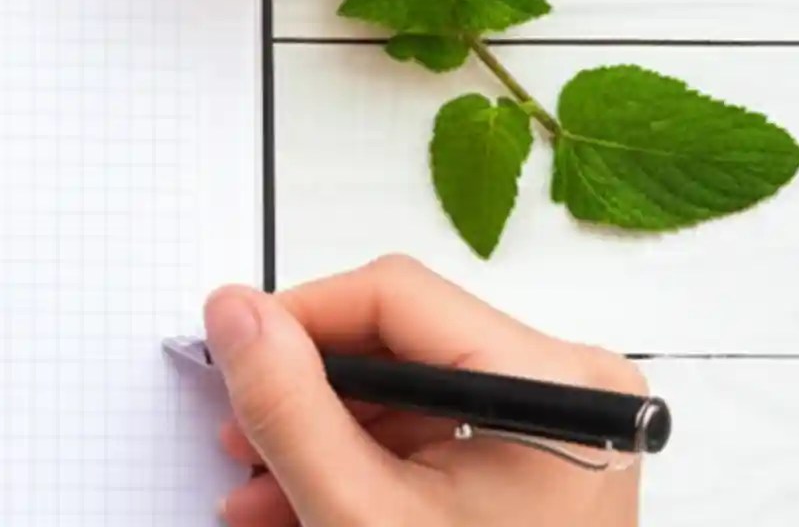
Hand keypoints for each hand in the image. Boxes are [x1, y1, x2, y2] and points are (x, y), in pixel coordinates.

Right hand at [205, 255, 644, 526]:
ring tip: (258, 493)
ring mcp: (554, 422)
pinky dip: (363, 463)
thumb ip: (289, 405)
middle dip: (305, 395)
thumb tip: (235, 312)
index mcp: (547, 380)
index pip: (394, 294)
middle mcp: (567, 384)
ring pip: (406, 392)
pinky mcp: (535, 456)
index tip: (232, 351)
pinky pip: (430, 434)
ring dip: (322, 437)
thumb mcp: (359, 515)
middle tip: (237, 436)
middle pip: (398, 342)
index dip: (298, 316)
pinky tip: (302, 502)